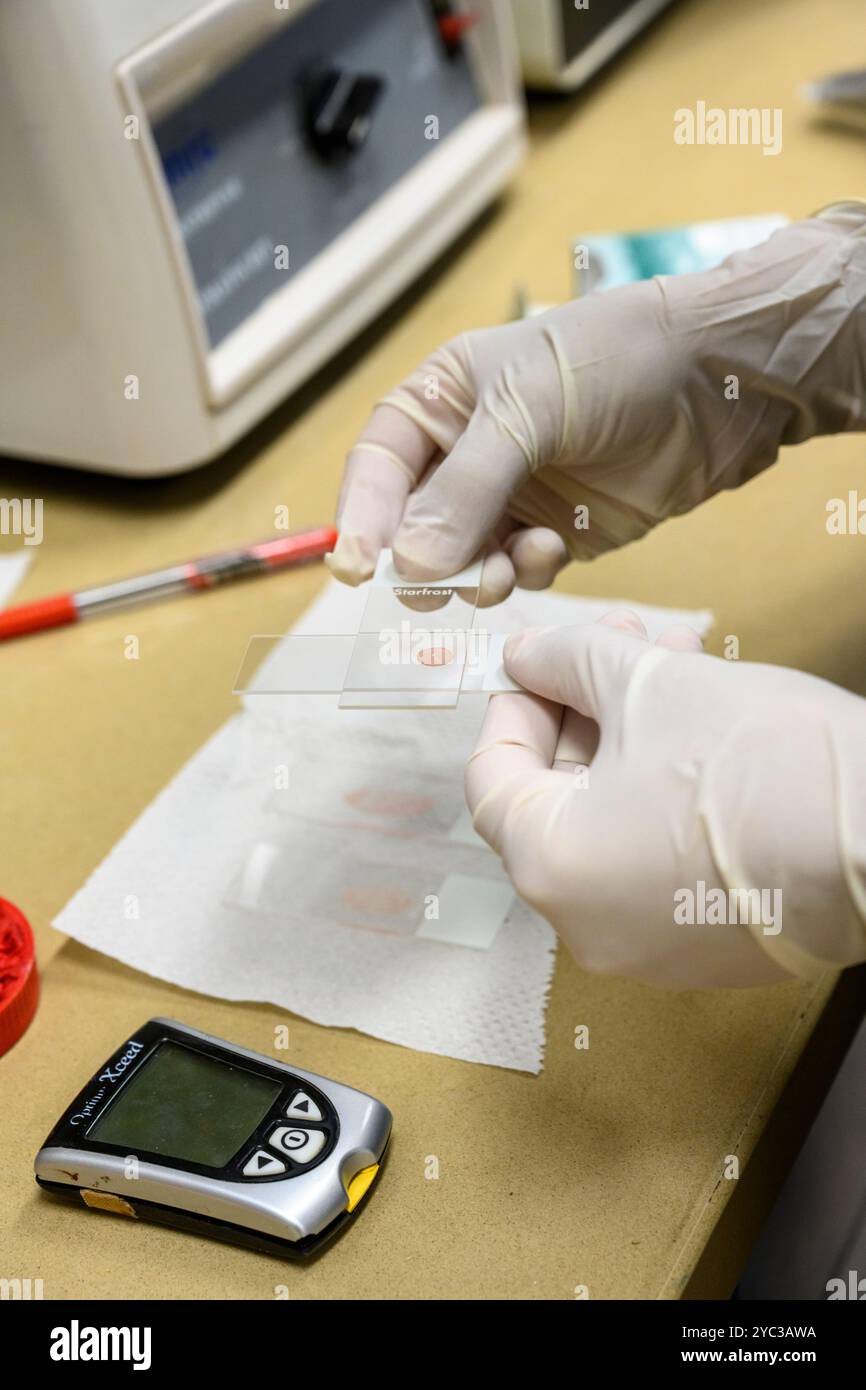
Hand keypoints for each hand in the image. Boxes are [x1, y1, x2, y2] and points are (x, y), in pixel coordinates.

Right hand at [328, 204, 865, 604]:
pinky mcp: (558, 534)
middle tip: (431, 589)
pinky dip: (524, 573)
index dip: (362, 517)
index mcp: (444, 400)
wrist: (720, 379)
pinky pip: (516, 572)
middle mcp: (468, 452)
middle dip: (420, 560)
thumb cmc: (619, 358)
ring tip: (500, 572)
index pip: (378, 465)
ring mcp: (513, 496)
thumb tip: (407, 564)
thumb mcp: (529, 408)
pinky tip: (551, 550)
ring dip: (473, 575)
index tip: (359, 570)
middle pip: (412, 523)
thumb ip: (466, 488)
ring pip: (461, 559)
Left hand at [465, 612, 865, 987]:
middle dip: (585, 705)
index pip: (492, 776)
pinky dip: (661, 792)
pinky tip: (703, 725)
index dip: (516, 703)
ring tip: (674, 663)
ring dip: (629, 736)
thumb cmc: (760, 764)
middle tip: (623, 641)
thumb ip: (569, 661)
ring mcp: (650, 944)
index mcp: (550, 867)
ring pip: (610, 820)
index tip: (547, 659)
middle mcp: (586, 924)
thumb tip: (525, 654)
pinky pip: (655, 857)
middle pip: (554, 796)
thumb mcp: (649, 684)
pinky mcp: (708, 945)